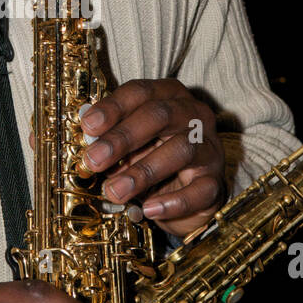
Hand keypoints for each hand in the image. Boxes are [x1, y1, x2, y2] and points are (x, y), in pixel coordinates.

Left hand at [77, 77, 225, 237]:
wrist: (188, 196)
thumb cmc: (154, 159)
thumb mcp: (130, 146)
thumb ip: (111, 140)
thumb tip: (87, 144)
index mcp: (168, 96)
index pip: (140, 93)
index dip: (113, 107)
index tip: (88, 126)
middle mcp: (193, 116)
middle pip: (159, 116)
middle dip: (123, 137)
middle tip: (94, 159)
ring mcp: (208, 148)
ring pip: (180, 150)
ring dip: (143, 171)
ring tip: (115, 190)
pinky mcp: (214, 181)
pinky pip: (199, 190)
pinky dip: (173, 202)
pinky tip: (149, 209)